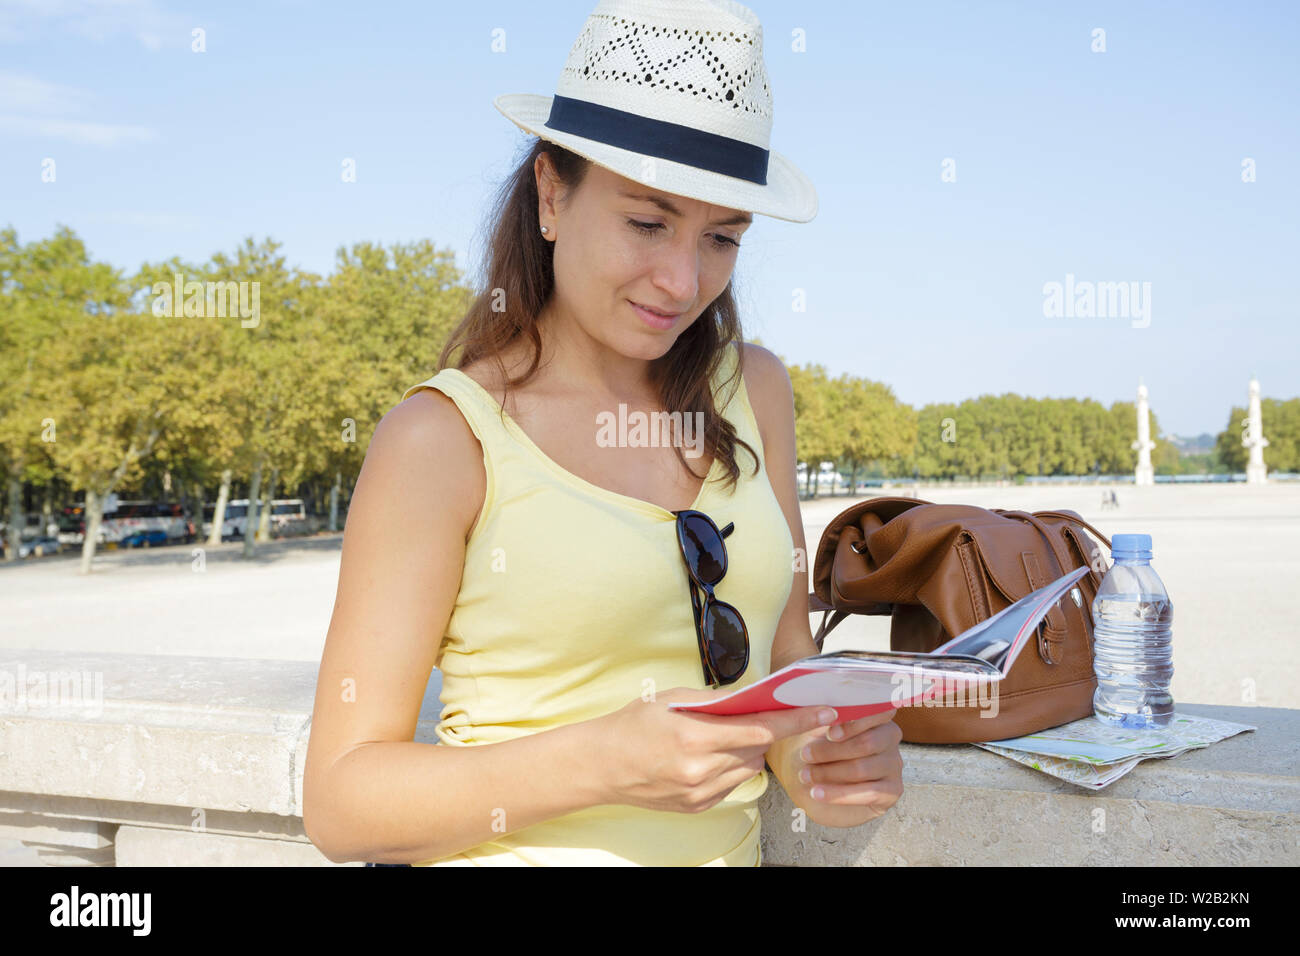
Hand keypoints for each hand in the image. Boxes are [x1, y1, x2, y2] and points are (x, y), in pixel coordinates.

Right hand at [596, 688, 839, 814]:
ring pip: (749, 768)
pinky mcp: (699, 807)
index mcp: (696, 737)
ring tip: (722, 736)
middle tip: (755, 715)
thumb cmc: (634, 725)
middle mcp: (701, 770)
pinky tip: (708, 756)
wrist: (602, 766)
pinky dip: (731, 767)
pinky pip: (732, 784)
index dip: (796, 720)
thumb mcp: (673, 699)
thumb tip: (756, 697)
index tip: (823, 712)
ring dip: (748, 750)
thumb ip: (717, 701)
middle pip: (759, 751)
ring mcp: (701, 793)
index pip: (762, 730)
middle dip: (764, 732)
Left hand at [780, 707, 903, 824]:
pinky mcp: (892, 790)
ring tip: (805, 775)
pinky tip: (818, 794)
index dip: (856, 723)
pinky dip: (839, 794)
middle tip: (805, 755)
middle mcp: (889, 737)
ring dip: (829, 773)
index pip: (878, 712)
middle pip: (867, 743)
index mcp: (874, 714)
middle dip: (831, 751)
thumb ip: (821, 719)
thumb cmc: (814, 750)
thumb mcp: (812, 731)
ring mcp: (893, 764)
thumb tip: (823, 713)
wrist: (814, 785)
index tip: (830, 733)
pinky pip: (869, 793)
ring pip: (863, 769)